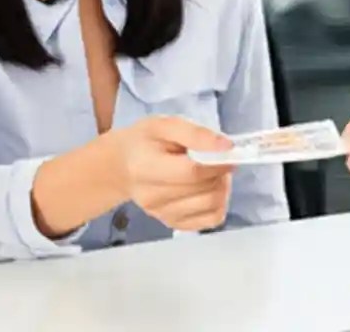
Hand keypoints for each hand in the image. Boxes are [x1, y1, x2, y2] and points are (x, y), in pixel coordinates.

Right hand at [117, 116, 235, 231]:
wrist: (122, 167)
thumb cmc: (144, 141)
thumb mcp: (164, 125)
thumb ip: (195, 133)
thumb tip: (227, 146)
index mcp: (146, 169)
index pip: (192, 172)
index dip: (217, 163)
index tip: (228, 151)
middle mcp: (152, 198)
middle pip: (204, 191)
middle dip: (220, 173)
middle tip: (218, 158)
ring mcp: (162, 215)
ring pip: (211, 206)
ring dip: (222, 187)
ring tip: (213, 172)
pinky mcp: (174, 224)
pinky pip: (211, 219)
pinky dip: (219, 203)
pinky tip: (210, 188)